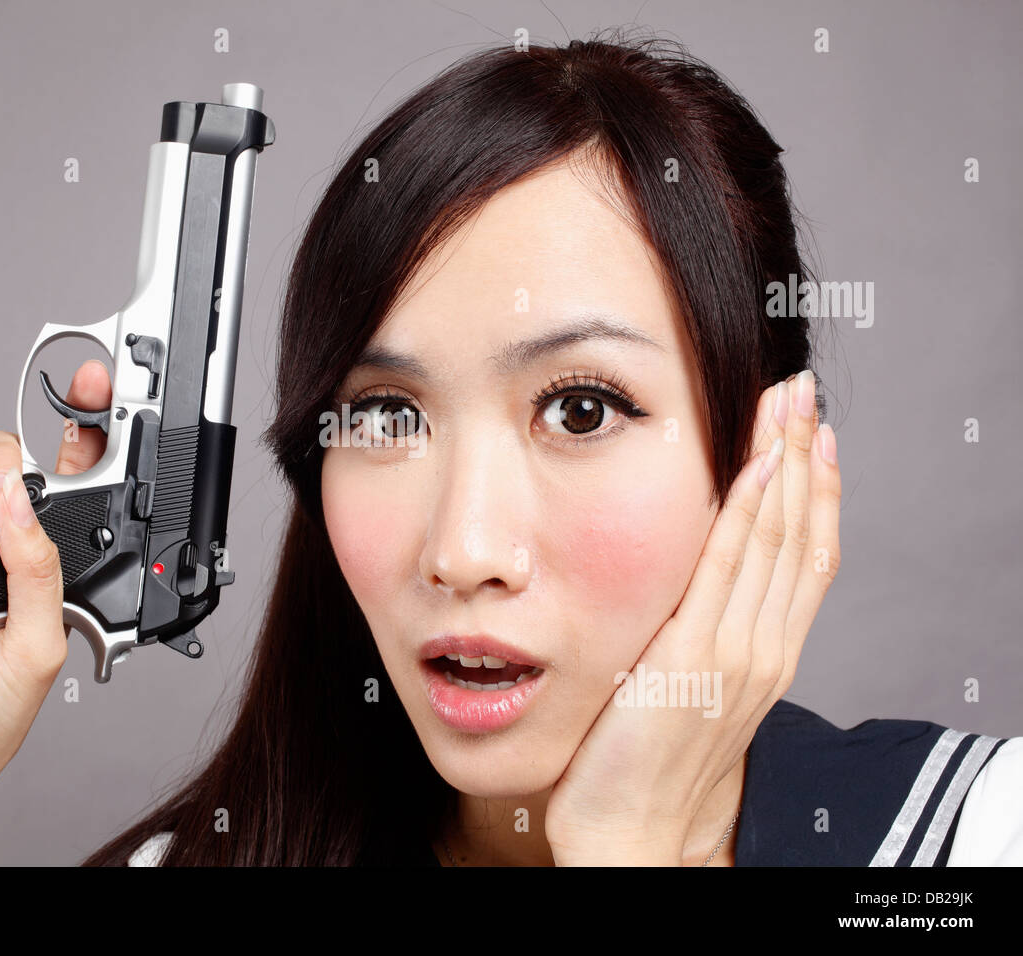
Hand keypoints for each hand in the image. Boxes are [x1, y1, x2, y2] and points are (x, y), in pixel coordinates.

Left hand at [544, 370, 840, 864]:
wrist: (630, 832)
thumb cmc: (640, 766)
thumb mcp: (681, 690)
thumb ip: (693, 639)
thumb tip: (678, 591)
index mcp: (763, 657)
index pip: (805, 559)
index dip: (814, 494)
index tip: (812, 437)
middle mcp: (764, 650)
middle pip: (800, 535)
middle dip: (805, 458)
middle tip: (804, 392)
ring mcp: (737, 653)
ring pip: (777, 541)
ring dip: (784, 464)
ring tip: (789, 403)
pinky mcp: (697, 657)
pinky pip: (729, 569)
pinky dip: (748, 513)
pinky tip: (756, 464)